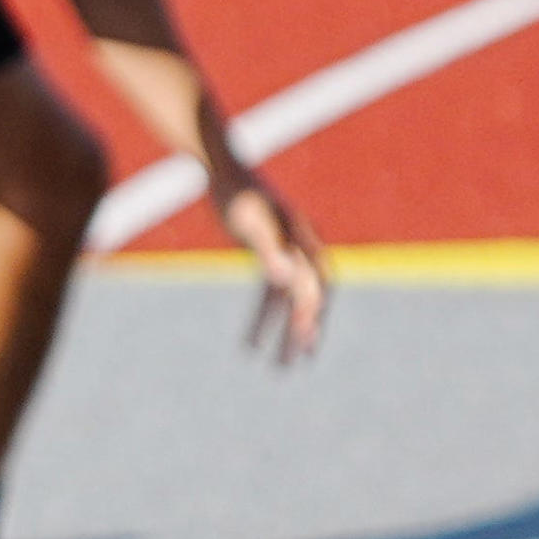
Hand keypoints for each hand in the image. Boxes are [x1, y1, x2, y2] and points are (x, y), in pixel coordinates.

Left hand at [217, 169, 329, 363]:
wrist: (223, 173)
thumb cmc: (238, 195)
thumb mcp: (252, 223)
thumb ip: (269, 251)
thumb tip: (284, 281)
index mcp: (305, 243)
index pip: (315, 285)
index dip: (312, 312)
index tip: (305, 340)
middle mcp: (301, 252)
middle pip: (308, 298)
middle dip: (304, 330)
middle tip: (297, 362)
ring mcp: (286, 257)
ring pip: (288, 303)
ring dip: (284, 333)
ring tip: (279, 366)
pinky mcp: (267, 259)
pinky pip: (268, 296)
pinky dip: (261, 320)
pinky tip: (250, 344)